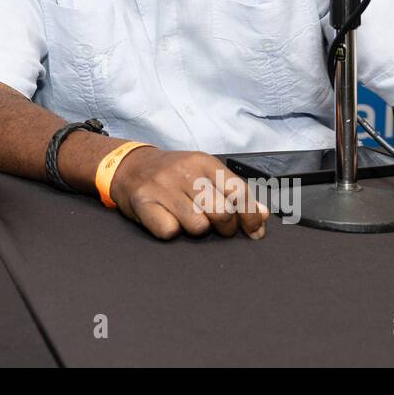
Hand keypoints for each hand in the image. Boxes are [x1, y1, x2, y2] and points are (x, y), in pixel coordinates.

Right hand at [107, 146, 268, 240]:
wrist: (129, 166)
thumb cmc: (175, 175)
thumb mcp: (205, 175)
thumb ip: (234, 193)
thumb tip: (263, 215)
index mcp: (204, 162)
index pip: (238, 192)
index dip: (250, 217)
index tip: (254, 232)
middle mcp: (184, 171)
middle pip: (221, 213)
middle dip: (224, 227)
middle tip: (217, 226)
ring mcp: (162, 186)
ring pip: (198, 226)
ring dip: (196, 229)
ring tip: (187, 219)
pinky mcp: (143, 202)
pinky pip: (169, 231)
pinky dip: (170, 231)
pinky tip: (167, 219)